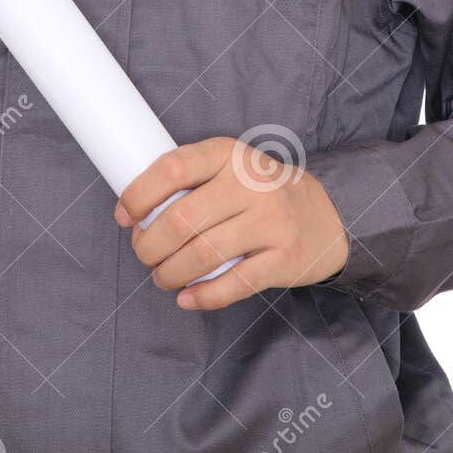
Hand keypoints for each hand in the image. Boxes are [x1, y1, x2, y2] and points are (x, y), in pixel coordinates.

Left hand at [114, 136, 350, 309]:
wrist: (327, 213)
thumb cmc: (260, 192)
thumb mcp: (230, 167)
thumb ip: (192, 180)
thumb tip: (136, 212)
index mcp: (228, 155)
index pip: (173, 168)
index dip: (140, 195)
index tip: (125, 216)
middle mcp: (250, 185)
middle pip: (182, 220)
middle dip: (150, 245)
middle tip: (144, 254)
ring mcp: (271, 222)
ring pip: (203, 255)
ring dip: (170, 273)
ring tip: (163, 277)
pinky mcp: (285, 258)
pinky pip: (235, 283)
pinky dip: (203, 296)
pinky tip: (187, 298)